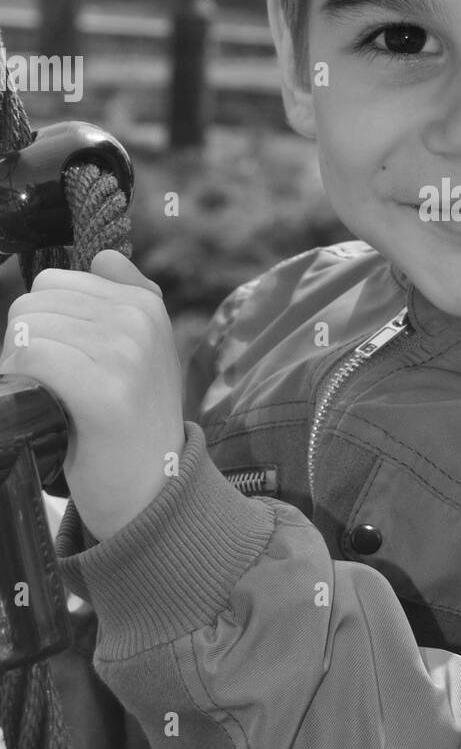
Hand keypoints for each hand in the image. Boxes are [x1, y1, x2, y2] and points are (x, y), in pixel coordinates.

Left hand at [0, 250, 185, 540]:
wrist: (153, 491)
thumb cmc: (133, 422)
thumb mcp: (146, 350)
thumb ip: (130, 296)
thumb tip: (104, 256)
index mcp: (145, 303)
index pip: (52, 282)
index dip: (41, 324)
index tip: (61, 363)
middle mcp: (139, 320)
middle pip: (33, 303)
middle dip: (25, 346)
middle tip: (52, 389)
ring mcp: (126, 352)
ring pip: (27, 329)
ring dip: (20, 369)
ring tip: (51, 402)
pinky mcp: (107, 390)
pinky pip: (34, 358)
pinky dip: (25, 385)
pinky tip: (48, 410)